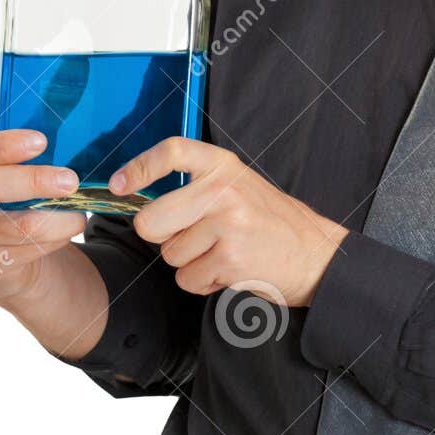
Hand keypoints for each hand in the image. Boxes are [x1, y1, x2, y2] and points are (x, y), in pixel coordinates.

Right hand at [0, 129, 84, 306]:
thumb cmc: (12, 201)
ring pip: (21, 225)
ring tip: (80, 211)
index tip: (41, 140)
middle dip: (34, 180)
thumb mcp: (9, 175)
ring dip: (60, 217)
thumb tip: (71, 149)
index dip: (4, 145)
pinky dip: (58, 236)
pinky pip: (33, 247)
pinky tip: (65, 229)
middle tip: (70, 180)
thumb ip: (26, 160)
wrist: (1, 255)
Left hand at [111, 139, 347, 308]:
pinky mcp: (229, 259)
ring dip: (190, 262)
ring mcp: (227, 224)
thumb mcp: (239, 186)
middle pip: (151, 221)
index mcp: (224, 165)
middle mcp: (223, 189)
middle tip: (192, 237)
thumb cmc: (271, 224)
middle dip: (162, 237)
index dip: (138, 168)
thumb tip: (138, 199)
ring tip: (224, 253)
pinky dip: (204, 282)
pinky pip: (188, 279)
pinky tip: (230, 270)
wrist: (316, 255)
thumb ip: (197, 187)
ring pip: (170, 255)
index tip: (118, 185)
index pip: (172, 152)